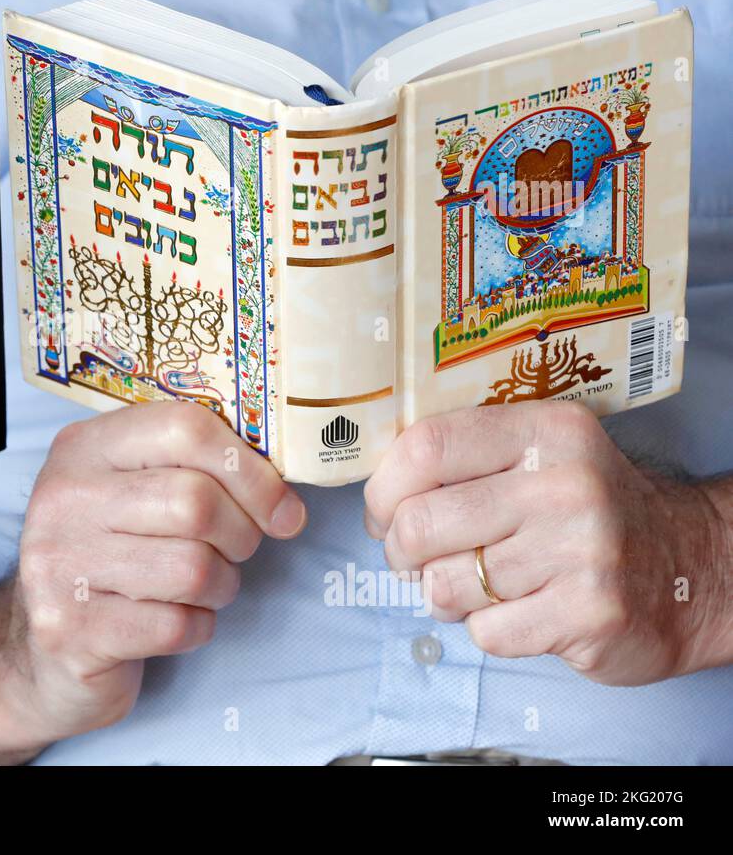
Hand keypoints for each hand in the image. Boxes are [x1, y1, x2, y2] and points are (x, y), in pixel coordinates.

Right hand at [0, 402, 305, 750]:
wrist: (40, 648)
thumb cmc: (110, 559)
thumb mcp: (133, 493)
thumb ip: (192, 470)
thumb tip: (284, 490)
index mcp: (84, 448)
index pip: (184, 428)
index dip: (251, 469)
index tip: (282, 508)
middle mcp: (61, 498)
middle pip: (194, 502)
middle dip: (241, 535)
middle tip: (238, 551)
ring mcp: (57, 565)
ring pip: (192, 568)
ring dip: (221, 586)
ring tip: (204, 587)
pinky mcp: (69, 630)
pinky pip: (175, 626)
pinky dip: (197, 628)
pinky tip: (176, 621)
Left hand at [364, 401, 732, 684]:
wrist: (688, 567)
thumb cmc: (582, 511)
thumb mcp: (537, 454)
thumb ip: (463, 455)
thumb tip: (373, 487)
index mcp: (544, 431)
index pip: (424, 448)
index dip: (383, 488)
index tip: (382, 511)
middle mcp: (566, 484)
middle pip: (419, 524)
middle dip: (401, 550)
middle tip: (417, 557)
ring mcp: (582, 551)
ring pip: (445, 585)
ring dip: (445, 594)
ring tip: (479, 584)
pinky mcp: (590, 614)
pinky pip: (486, 632)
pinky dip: (487, 629)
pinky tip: (520, 610)